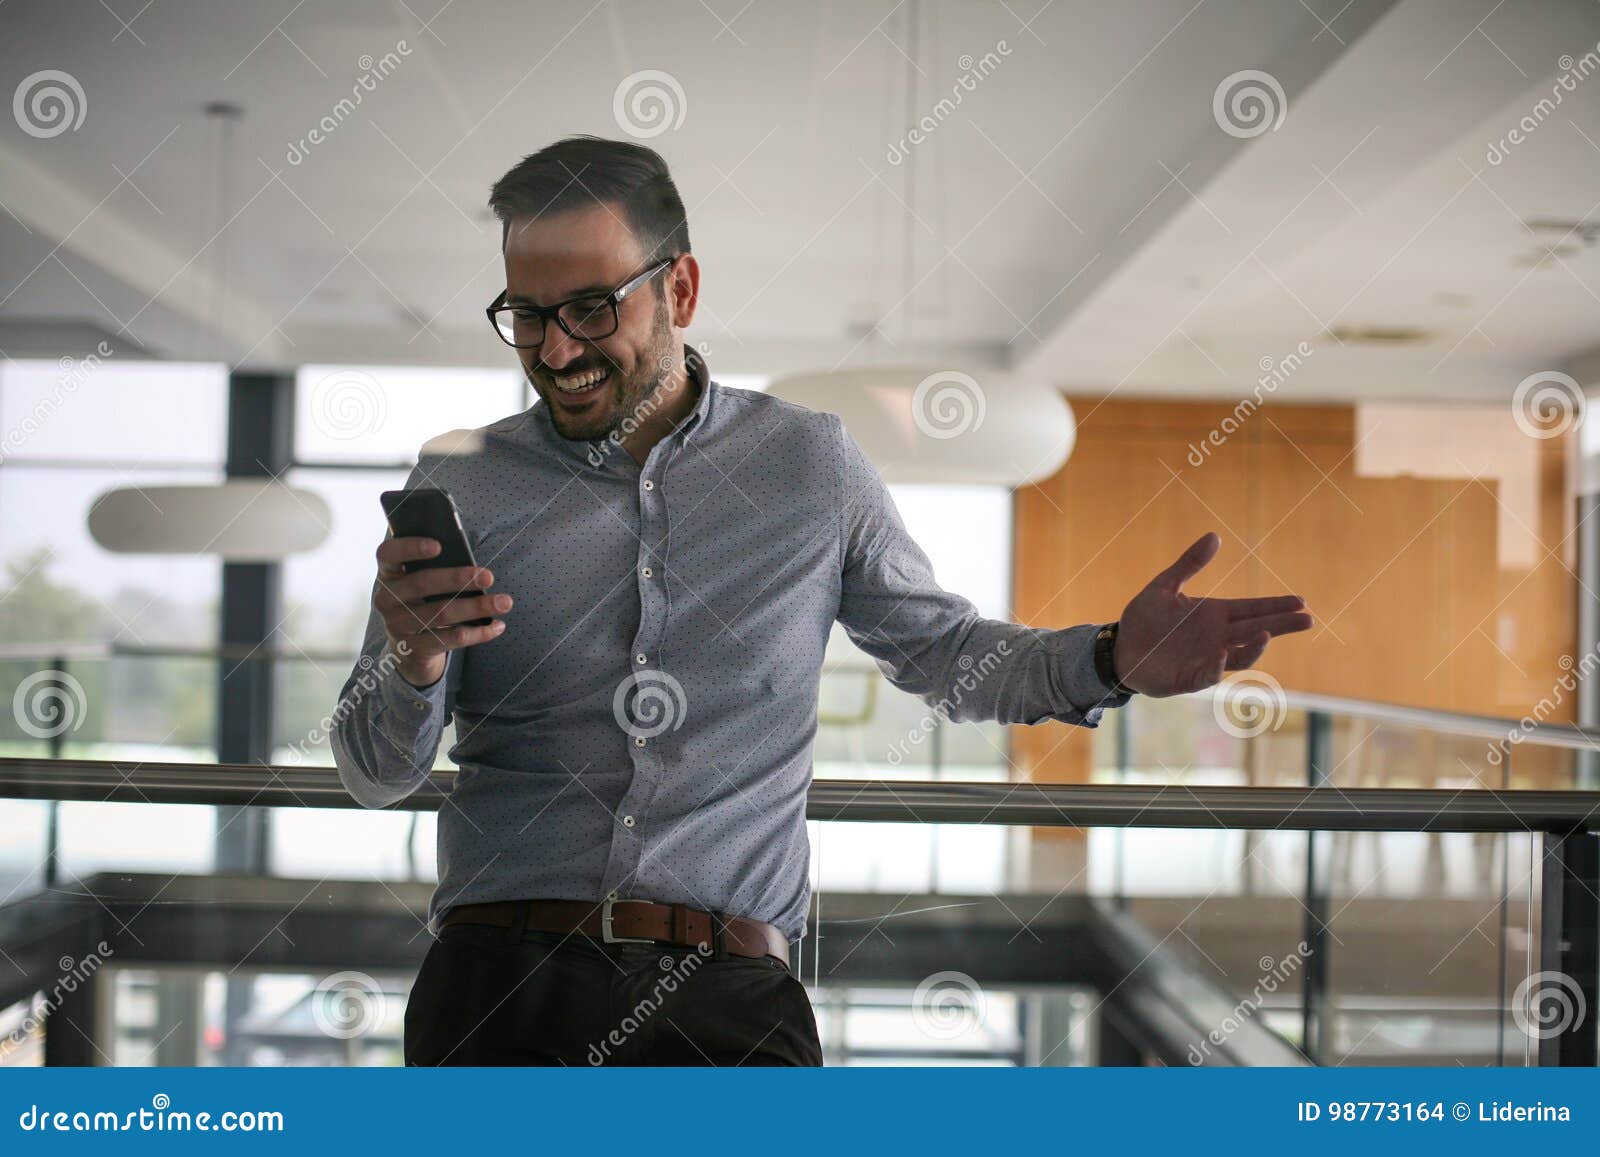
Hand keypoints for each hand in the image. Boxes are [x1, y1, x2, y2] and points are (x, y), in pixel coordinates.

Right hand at [372, 536, 510, 687]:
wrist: (408, 650)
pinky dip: (478, 632)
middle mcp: (387, 599)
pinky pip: (450, 639)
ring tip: (504, 602)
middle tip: (488, 576)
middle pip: (422, 583)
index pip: (388, 554)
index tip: (439, 546)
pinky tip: (497, 626)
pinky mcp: (414, 649)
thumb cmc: (423, 604)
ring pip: (441, 613)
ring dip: (476, 607)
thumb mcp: (421, 586)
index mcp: (389, 575)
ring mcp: (398, 626)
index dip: (410, 547)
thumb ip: (436, 570)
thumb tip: (473, 566)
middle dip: (458, 578)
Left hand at [1111, 532, 1310, 697]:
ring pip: (1241, 656)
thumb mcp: (1165, 586)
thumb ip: (1189, 564)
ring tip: (1267, 633)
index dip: (1276, 605)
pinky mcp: (1191, 677)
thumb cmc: (1144, 619)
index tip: (1301, 601)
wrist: (1120, 647)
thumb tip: (1214, 535)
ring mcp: (1207, 658)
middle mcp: (1218, 637)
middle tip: (1307, 618)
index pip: (1253, 609)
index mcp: (1215, 614)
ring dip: (1255, 647)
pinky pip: (1209, 674)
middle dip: (1281, 625)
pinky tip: (1223, 654)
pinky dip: (1217, 665)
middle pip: (1256, 630)